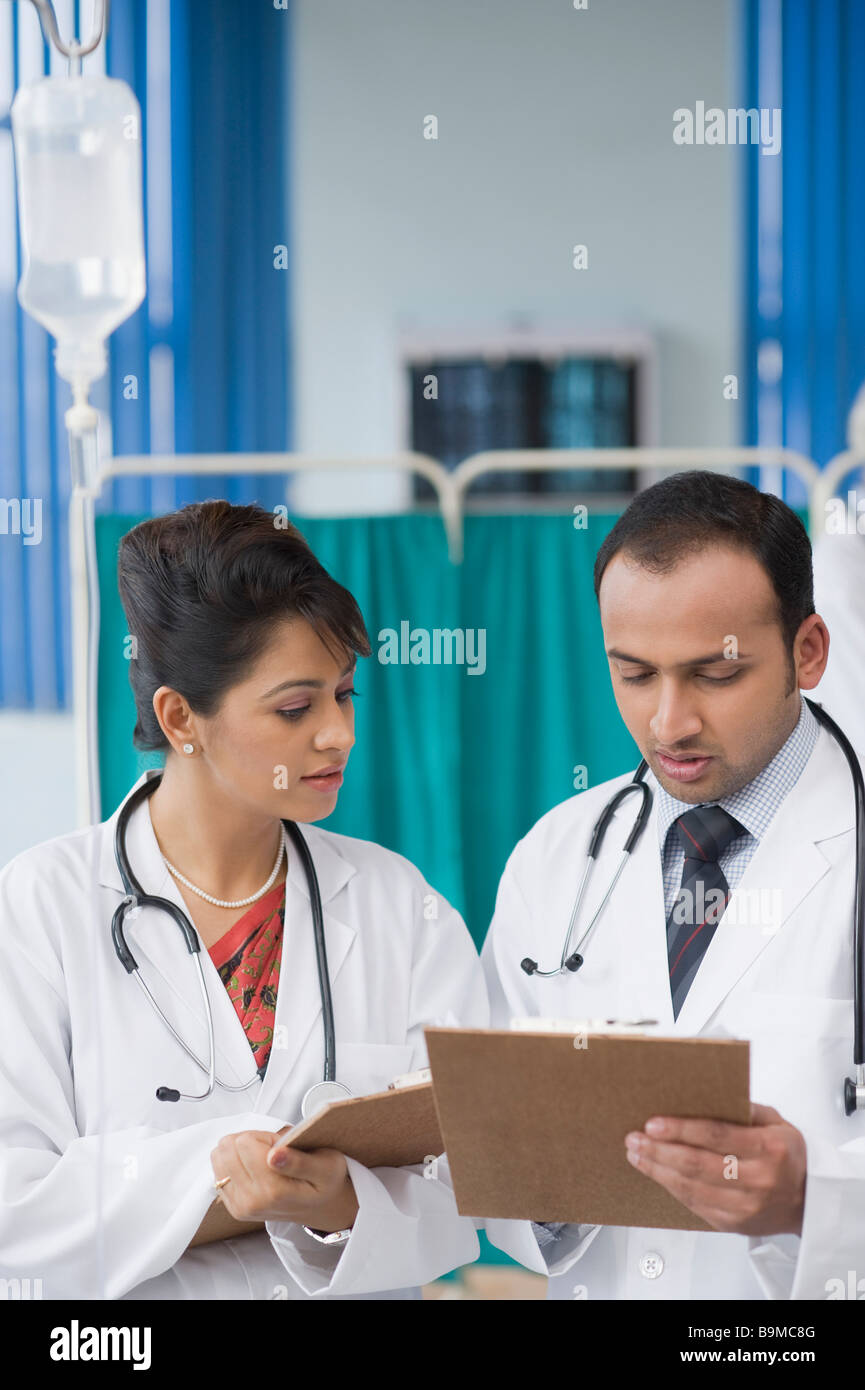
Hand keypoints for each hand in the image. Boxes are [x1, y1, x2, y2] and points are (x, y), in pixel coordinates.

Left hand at [210, 1129, 358, 1232]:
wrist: (319, 1206)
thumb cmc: (324, 1181)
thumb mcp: (326, 1165)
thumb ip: (299, 1160)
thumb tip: (273, 1155)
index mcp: (275, 1191)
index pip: (245, 1142)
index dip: (265, 1136)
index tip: (282, 1147)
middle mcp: (253, 1202)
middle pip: (228, 1147)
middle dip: (251, 1142)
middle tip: (273, 1153)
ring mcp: (240, 1206)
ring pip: (219, 1156)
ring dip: (240, 1151)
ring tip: (263, 1160)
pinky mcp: (233, 1207)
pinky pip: (218, 1170)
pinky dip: (234, 1163)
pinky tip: (255, 1170)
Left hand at [623, 1103, 806, 1235]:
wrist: (808, 1201)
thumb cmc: (788, 1155)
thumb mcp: (776, 1122)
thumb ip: (744, 1108)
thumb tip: (707, 1095)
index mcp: (768, 1149)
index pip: (716, 1136)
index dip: (681, 1129)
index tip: (653, 1123)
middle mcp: (757, 1181)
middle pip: (697, 1164)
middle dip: (659, 1150)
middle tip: (635, 1138)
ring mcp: (744, 1207)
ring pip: (691, 1188)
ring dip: (657, 1170)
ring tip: (636, 1154)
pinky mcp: (733, 1224)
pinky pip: (694, 1205)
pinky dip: (671, 1187)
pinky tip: (656, 1173)